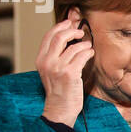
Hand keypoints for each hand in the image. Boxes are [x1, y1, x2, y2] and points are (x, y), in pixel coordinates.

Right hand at [37, 7, 92, 126]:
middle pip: (59, 37)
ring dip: (84, 44)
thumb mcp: (51, 70)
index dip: (60, 26)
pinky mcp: (70, 74)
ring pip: (73, 47)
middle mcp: (47, 62)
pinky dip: (88, 52)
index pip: (48, 36)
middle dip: (72, 31)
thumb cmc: (59, 90)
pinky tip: (90, 54)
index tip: (69, 22)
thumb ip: (56, 55)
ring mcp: (58, 68)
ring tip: (87, 47)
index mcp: (40, 59)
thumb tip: (68, 36)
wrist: (59, 109)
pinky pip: (82, 56)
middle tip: (80, 31)